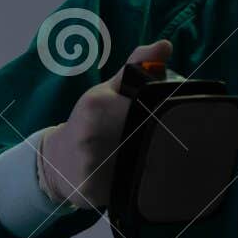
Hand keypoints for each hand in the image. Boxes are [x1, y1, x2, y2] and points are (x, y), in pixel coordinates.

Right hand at [38, 40, 171, 207]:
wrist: (56, 161)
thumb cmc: (90, 122)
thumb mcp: (108, 90)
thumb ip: (138, 67)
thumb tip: (165, 45)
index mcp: (98, 105)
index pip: (146, 109)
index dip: (167, 118)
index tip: (181, 123)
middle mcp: (90, 133)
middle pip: (147, 141)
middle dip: (165, 144)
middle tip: (178, 147)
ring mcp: (89, 164)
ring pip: (142, 169)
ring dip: (157, 168)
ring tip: (163, 165)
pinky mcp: (91, 192)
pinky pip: (129, 192)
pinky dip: (141, 190)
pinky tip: (142, 184)